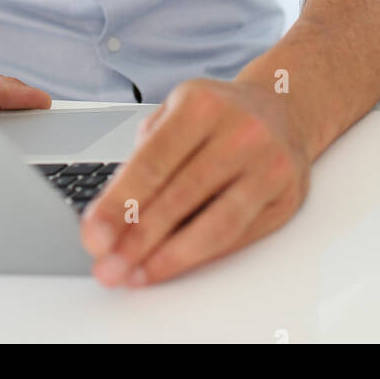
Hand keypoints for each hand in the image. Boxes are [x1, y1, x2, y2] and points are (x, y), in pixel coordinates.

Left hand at [79, 78, 310, 285]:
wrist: (284, 107)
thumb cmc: (219, 114)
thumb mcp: (177, 110)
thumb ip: (146, 153)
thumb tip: (113, 213)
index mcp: (202, 104)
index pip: (153, 162)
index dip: (119, 204)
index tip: (94, 235)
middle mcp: (240, 131)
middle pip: (180, 197)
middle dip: (138, 239)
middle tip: (109, 266)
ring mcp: (268, 164)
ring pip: (214, 224)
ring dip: (169, 258)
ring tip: (136, 274)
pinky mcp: (286, 196)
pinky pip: (239, 236)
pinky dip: (202, 257)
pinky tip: (174, 265)